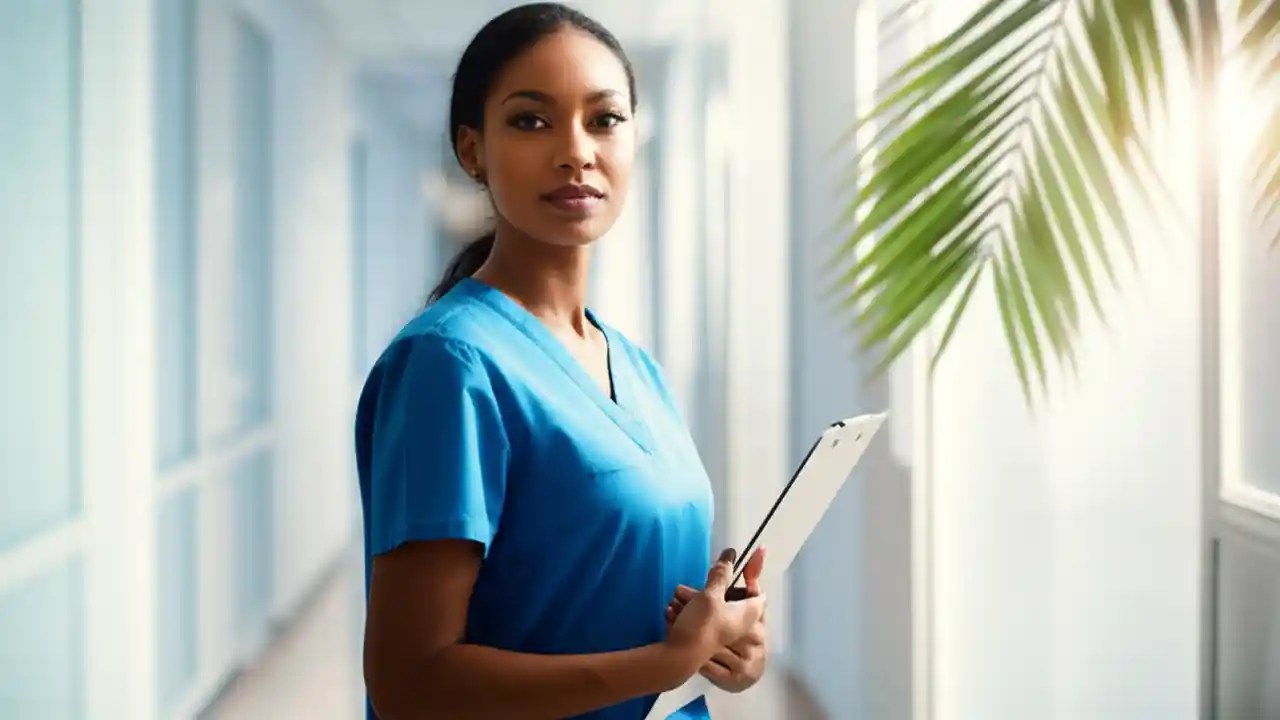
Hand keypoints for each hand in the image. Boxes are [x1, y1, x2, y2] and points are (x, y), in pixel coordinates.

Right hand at [665, 548, 768, 692]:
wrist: (679, 658)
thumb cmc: (702, 624)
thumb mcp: (711, 594)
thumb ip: (721, 573)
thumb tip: (731, 553)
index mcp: (748, 613)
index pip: (758, 593)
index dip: (751, 578)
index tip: (739, 567)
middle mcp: (739, 623)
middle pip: (729, 598)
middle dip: (708, 588)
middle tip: (692, 585)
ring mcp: (723, 632)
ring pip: (709, 608)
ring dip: (692, 600)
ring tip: (676, 598)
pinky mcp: (706, 638)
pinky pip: (699, 619)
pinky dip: (687, 613)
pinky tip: (672, 611)